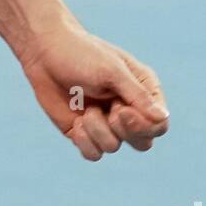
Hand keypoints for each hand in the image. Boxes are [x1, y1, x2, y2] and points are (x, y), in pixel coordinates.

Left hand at [17, 20, 168, 159]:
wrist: (44, 51)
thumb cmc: (81, 53)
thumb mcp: (112, 71)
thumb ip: (138, 96)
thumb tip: (162, 118)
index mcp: (142, 91)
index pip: (159, 124)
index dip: (144, 126)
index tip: (120, 110)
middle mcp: (127, 109)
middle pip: (143, 142)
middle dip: (122, 129)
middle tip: (108, 109)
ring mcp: (106, 122)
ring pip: (114, 146)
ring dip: (97, 129)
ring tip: (85, 110)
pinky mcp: (85, 132)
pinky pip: (94, 154)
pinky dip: (85, 142)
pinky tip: (76, 123)